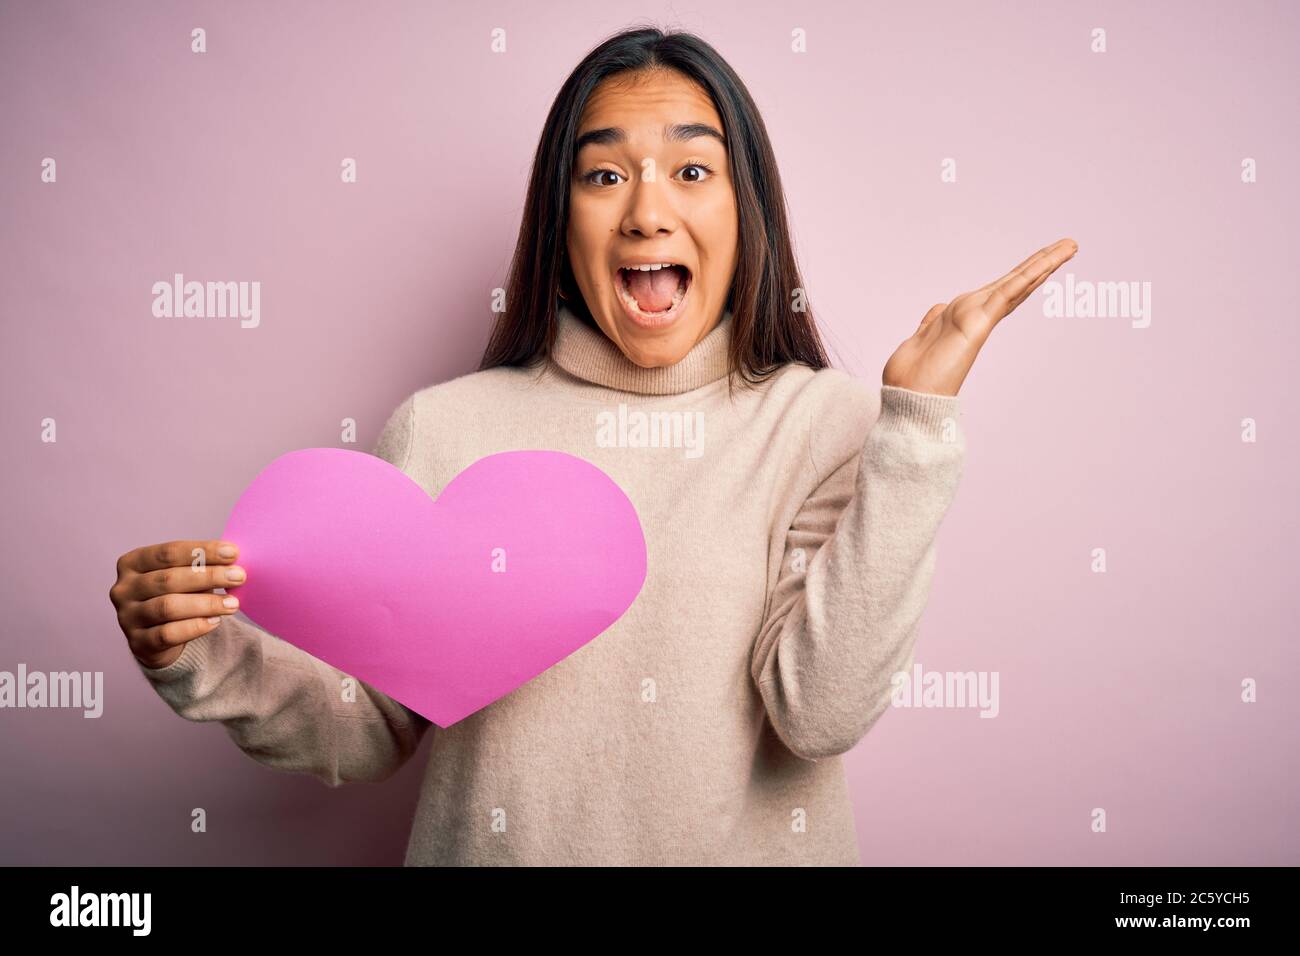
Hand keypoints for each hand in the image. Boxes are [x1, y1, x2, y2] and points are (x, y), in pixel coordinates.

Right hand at [109, 539, 245, 668]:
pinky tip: (215, 622)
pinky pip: (168, 634)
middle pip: (169, 579)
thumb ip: (201, 566)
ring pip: (168, 607)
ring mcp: (127, 617)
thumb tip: (233, 560)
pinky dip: (195, 627)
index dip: (202, 551)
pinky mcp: (138, 643)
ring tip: (233, 603)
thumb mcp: (185, 576)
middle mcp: (124, 589)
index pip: (168, 553)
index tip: (234, 552)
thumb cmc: (177, 595)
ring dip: (206, 603)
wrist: (160, 637)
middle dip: (209, 576)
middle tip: (239, 576)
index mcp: (133, 563)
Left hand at [882, 237, 1078, 395]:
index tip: (1042, 258)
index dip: (1022, 273)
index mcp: (963, 315)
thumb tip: (938, 309)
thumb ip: (932, 321)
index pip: (1000, 288)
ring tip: (1068, 247)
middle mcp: (976, 314)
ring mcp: (979, 317)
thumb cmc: (911, 376)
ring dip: (1044, 263)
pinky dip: (1028, 276)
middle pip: (1015, 282)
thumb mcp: (920, 338)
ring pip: (1017, 283)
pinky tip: (1047, 263)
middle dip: (1042, 263)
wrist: (909, 397)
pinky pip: (1008, 293)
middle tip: (1068, 245)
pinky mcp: (979, 323)